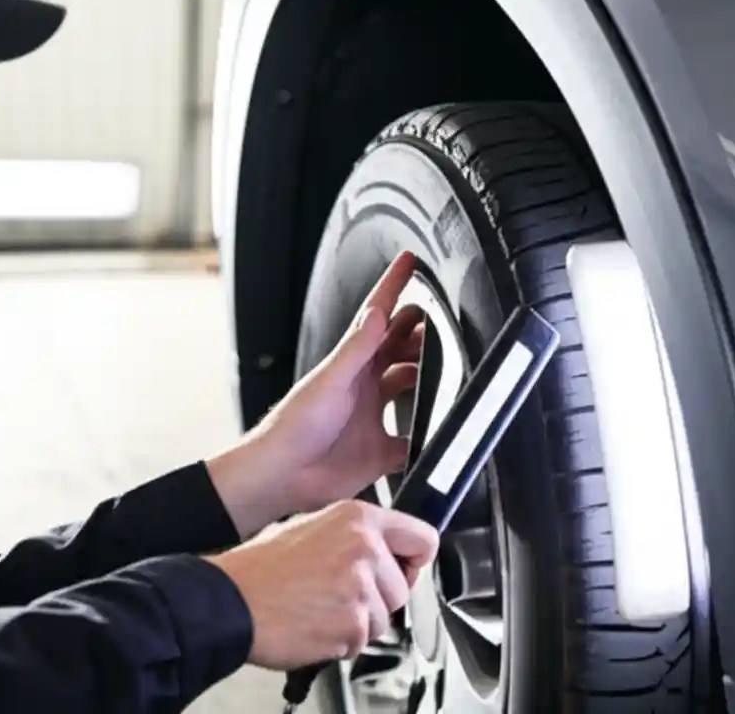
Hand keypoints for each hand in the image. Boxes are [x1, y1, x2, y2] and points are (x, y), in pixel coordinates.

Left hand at [208, 252, 424, 536]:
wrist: (284, 474)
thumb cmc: (293, 426)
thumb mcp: (329, 380)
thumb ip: (356, 349)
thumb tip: (376, 314)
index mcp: (351, 363)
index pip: (379, 315)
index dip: (394, 287)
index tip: (411, 261)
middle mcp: (365, 386)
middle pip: (403, 351)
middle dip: (423, 335)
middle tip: (445, 323)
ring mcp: (375, 417)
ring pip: (412, 390)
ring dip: (430, 381)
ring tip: (451, 369)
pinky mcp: (383, 451)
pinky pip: (413, 441)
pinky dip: (427, 436)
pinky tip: (438, 430)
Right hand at [209, 500, 438, 669]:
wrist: (230, 600)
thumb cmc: (262, 567)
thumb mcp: (314, 526)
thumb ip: (357, 536)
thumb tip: (387, 553)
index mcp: (359, 518)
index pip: (424, 539)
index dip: (414, 562)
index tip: (403, 570)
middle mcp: (365, 549)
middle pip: (403, 589)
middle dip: (378, 600)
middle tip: (340, 596)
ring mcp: (360, 588)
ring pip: (385, 619)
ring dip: (358, 623)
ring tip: (321, 608)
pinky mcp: (351, 624)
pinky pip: (361, 641)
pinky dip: (341, 641)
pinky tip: (314, 624)